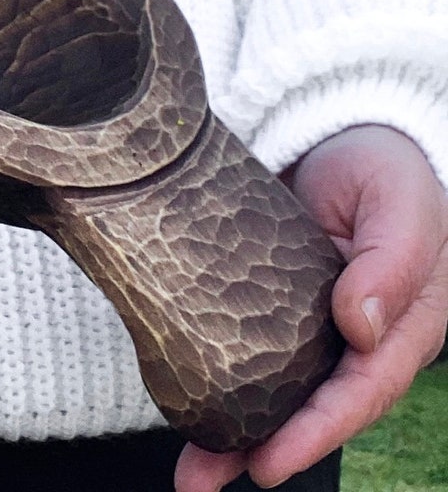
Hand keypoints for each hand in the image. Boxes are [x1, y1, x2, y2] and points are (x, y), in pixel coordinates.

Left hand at [175, 125, 447, 490]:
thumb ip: (393, 259)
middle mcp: (357, 334)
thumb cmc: (382, 166)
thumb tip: (364, 329)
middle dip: (265, 448)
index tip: (272, 461)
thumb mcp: (399, 201)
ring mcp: (311, 319)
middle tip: (206, 480)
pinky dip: (216, 373)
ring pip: (276, 386)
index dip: (319, 430)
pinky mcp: (268, 299)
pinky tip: (184, 400)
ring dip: (233, 429)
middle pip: (313, 404)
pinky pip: (245, 343)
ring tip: (190, 472)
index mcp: (404, 322)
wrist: (337, 130)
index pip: (363, 390)